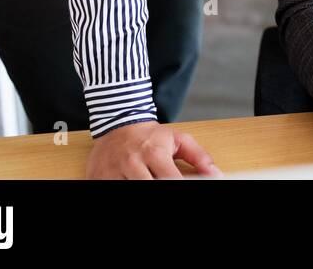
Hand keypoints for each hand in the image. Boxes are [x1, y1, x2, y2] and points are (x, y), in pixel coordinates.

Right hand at [85, 121, 222, 179]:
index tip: (188, 188)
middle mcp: (132, 163)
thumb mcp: (177, 139)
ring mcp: (112, 171)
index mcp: (153, 152)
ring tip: (149, 181)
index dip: (180, 186)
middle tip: (168, 186)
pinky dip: (121, 187)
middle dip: (159, 189)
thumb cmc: (150, 136)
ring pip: (129, 189)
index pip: (170, 179)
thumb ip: (198, 156)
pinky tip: (132, 183)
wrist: (118, 124)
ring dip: (141, 188)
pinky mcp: (97, 177)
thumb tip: (215, 173)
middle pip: (149, 186)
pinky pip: (110, 188)